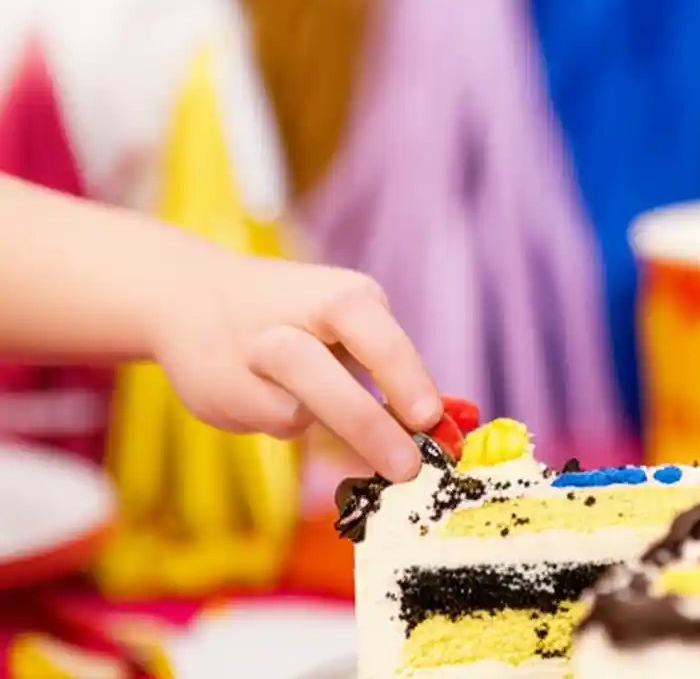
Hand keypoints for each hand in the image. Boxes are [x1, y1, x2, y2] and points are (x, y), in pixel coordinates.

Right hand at [151, 253, 439, 481]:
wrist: (188, 298)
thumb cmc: (297, 314)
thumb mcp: (346, 319)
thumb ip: (390, 368)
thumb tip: (444, 428)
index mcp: (337, 297)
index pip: (376, 336)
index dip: (405, 378)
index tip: (429, 418)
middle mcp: (288, 321)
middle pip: (325, 380)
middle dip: (369, 428)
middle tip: (406, 470)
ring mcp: (246, 359)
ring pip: (293, 414)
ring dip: (313, 421)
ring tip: (293, 390)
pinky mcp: (218, 394)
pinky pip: (267, 424)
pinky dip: (277, 417)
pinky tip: (257, 389)